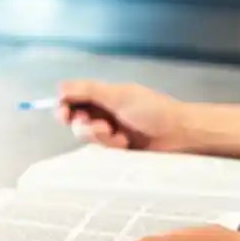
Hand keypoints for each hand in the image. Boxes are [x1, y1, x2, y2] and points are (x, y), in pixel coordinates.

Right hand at [56, 80, 189, 151]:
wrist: (179, 134)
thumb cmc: (152, 110)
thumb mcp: (119, 96)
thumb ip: (88, 91)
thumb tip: (60, 88)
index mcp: (104, 96)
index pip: (73, 100)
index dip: (64, 107)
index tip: (64, 114)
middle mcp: (104, 113)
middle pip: (76, 121)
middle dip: (85, 127)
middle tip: (100, 128)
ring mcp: (111, 133)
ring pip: (88, 138)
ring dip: (101, 137)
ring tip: (120, 137)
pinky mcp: (118, 150)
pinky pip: (101, 152)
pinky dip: (111, 147)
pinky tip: (126, 145)